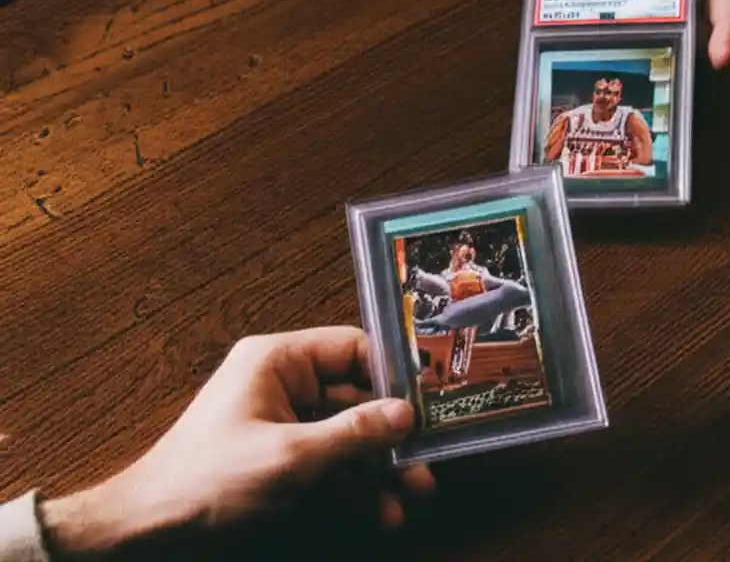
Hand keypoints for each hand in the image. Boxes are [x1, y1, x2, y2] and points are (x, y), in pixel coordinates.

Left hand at [40, 327, 433, 556]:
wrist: (150, 529)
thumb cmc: (204, 480)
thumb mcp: (291, 455)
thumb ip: (353, 432)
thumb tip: (404, 415)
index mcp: (277, 361)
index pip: (352, 348)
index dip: (393, 372)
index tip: (430, 396)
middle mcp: (283, 384)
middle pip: (357, 397)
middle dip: (391, 434)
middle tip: (426, 458)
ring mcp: (284, 423)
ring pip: (349, 435)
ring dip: (380, 467)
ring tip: (411, 494)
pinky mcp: (283, 458)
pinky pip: (332, 463)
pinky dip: (357, 486)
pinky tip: (381, 510)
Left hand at [573, 0, 729, 68]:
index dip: (727, 28)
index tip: (721, 57)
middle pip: (705, 26)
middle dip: (691, 51)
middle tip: (675, 75)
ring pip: (676, 33)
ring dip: (662, 49)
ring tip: (644, 68)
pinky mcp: (653, 7)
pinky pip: (647, 27)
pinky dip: (636, 40)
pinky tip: (617, 52)